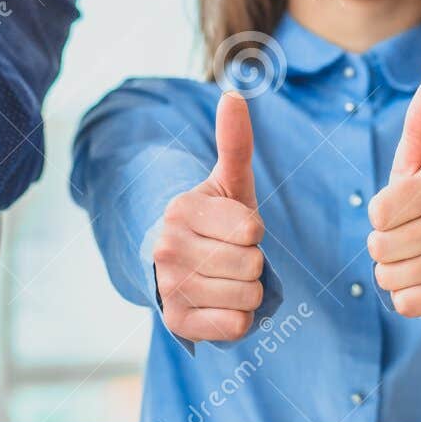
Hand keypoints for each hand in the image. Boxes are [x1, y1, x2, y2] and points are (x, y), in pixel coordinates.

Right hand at [152, 91, 266, 342]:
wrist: (178, 269)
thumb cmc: (215, 223)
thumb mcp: (228, 182)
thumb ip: (235, 142)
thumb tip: (234, 95)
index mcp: (181, 210)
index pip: (252, 228)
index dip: (254, 231)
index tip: (235, 229)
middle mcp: (166, 249)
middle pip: (252, 264)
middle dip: (253, 262)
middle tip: (230, 257)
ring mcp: (169, 288)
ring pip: (247, 296)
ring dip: (248, 291)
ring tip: (225, 279)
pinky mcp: (176, 324)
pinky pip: (236, 325)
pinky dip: (238, 318)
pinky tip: (220, 304)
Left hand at [367, 73, 420, 317]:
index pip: (377, 211)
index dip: (382, 213)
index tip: (404, 208)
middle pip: (379, 247)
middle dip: (385, 243)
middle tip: (410, 234)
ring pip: (387, 276)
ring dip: (393, 269)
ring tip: (418, 254)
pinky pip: (404, 303)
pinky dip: (407, 294)